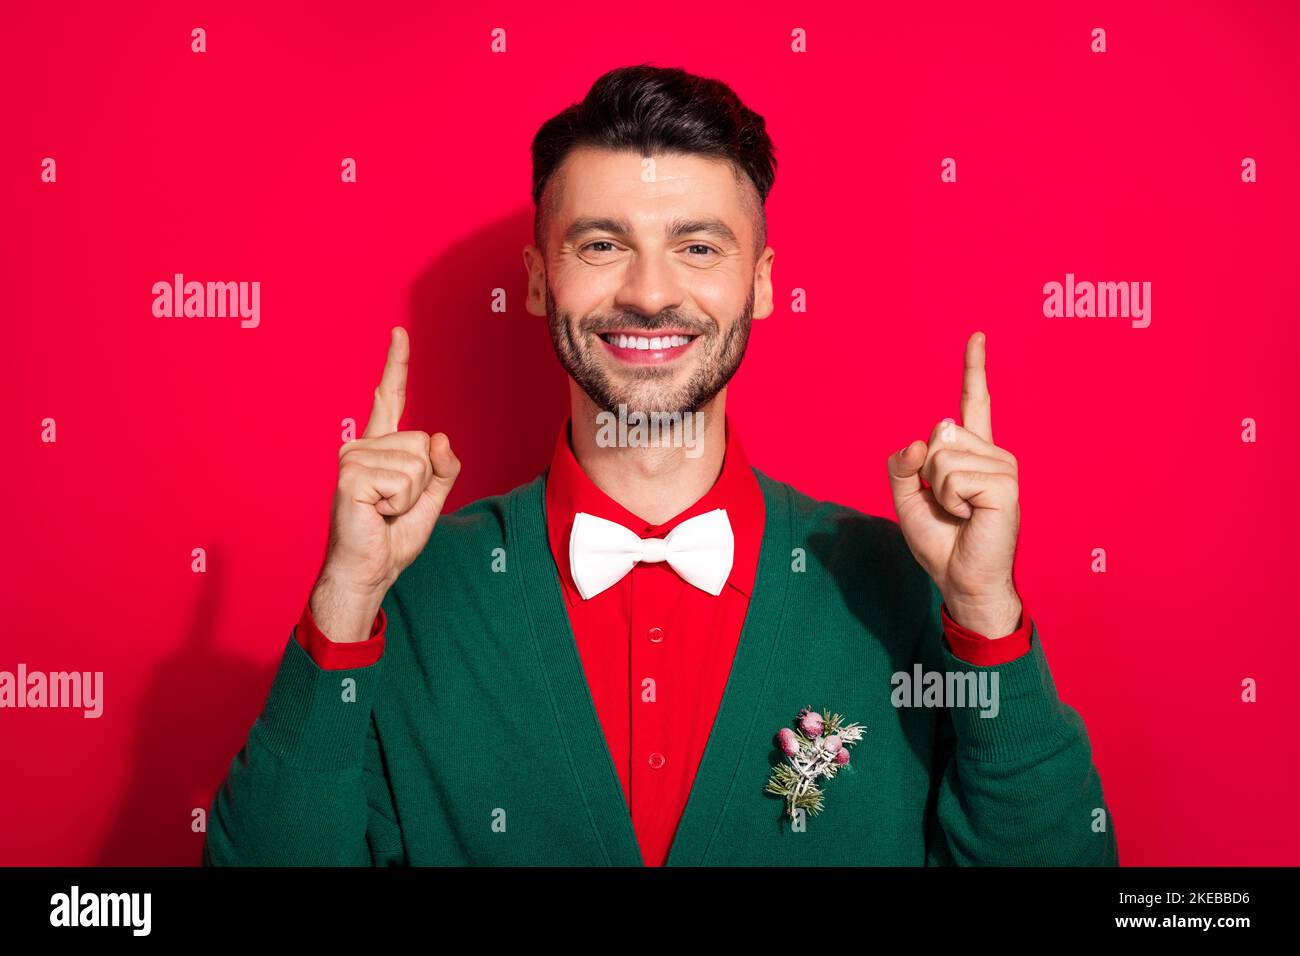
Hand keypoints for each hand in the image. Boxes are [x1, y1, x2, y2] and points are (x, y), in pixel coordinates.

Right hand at [310, 326, 460, 641]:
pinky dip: (400, 503)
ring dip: (411, 495)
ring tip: (385, 510)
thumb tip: (439, 438)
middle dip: (423, 480)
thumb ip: (444, 469)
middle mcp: (362, 445)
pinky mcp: (351, 475)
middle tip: (395, 505)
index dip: (396, 365)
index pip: (390, 398)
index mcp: (380, 447)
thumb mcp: (432, 499)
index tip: (399, 332)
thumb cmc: (393, 537)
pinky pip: (404, 479)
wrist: (368, 570)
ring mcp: (353, 458)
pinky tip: (377, 513)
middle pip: (423, 443)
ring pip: (417, 462)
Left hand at [886, 332, 1021, 637]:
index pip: (975, 403)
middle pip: (938, 434)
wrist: (962, 581)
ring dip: (938, 490)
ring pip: (942, 455)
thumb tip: (919, 441)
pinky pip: (953, 476)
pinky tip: (971, 517)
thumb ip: (901, 466)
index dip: (974, 369)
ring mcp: (1003, 468)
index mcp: (973, 454)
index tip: (977, 336)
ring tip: (960, 513)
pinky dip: (950, 500)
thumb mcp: (906, 500)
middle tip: (948, 505)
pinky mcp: (1006, 486)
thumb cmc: (941, 543)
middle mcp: (993, 454)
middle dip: (927, 472)